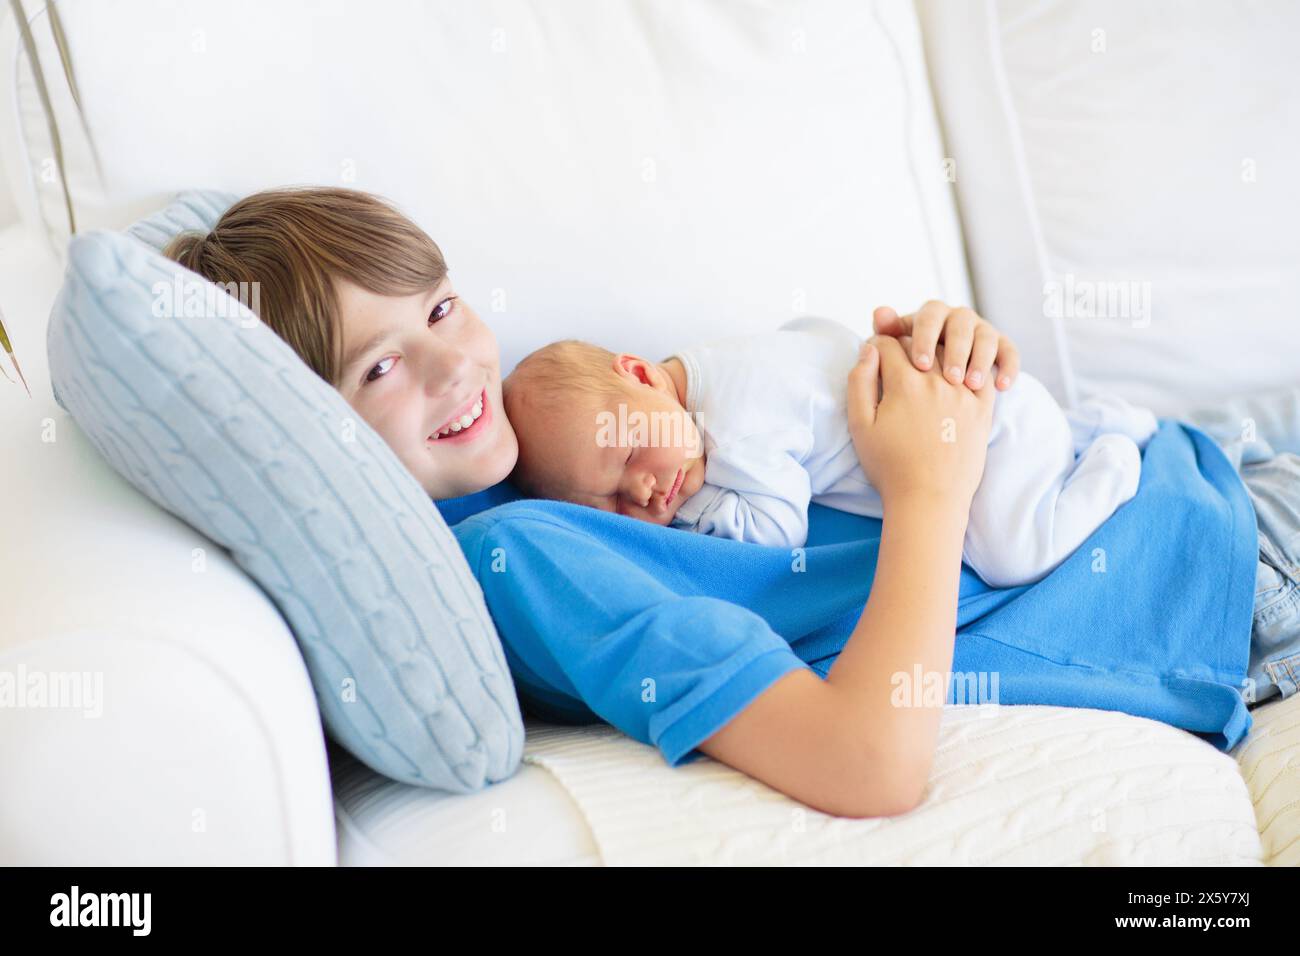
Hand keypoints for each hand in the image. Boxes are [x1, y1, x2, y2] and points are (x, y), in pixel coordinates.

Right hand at [846, 335, 995, 510]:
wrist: (929, 499)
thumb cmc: (889, 466)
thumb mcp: (860, 425)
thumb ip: (859, 381)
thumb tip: (868, 350)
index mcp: (904, 384)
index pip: (888, 344)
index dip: (876, 346)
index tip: (873, 357)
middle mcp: (936, 381)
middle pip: (919, 343)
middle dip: (904, 346)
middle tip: (896, 360)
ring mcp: (963, 394)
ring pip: (949, 354)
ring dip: (935, 353)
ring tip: (924, 368)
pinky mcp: (982, 410)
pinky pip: (979, 374)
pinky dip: (967, 367)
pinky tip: (954, 377)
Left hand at [872, 301, 1019, 392]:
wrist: (934, 392)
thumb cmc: (908, 369)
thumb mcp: (895, 351)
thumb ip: (887, 333)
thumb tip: (879, 312)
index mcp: (930, 315)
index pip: (929, 317)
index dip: (926, 339)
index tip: (921, 366)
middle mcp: (958, 318)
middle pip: (961, 325)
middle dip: (956, 351)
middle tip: (950, 378)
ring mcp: (981, 330)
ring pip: (986, 337)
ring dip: (981, 360)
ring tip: (971, 385)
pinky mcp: (1001, 346)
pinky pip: (1009, 352)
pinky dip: (1008, 367)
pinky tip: (1002, 387)